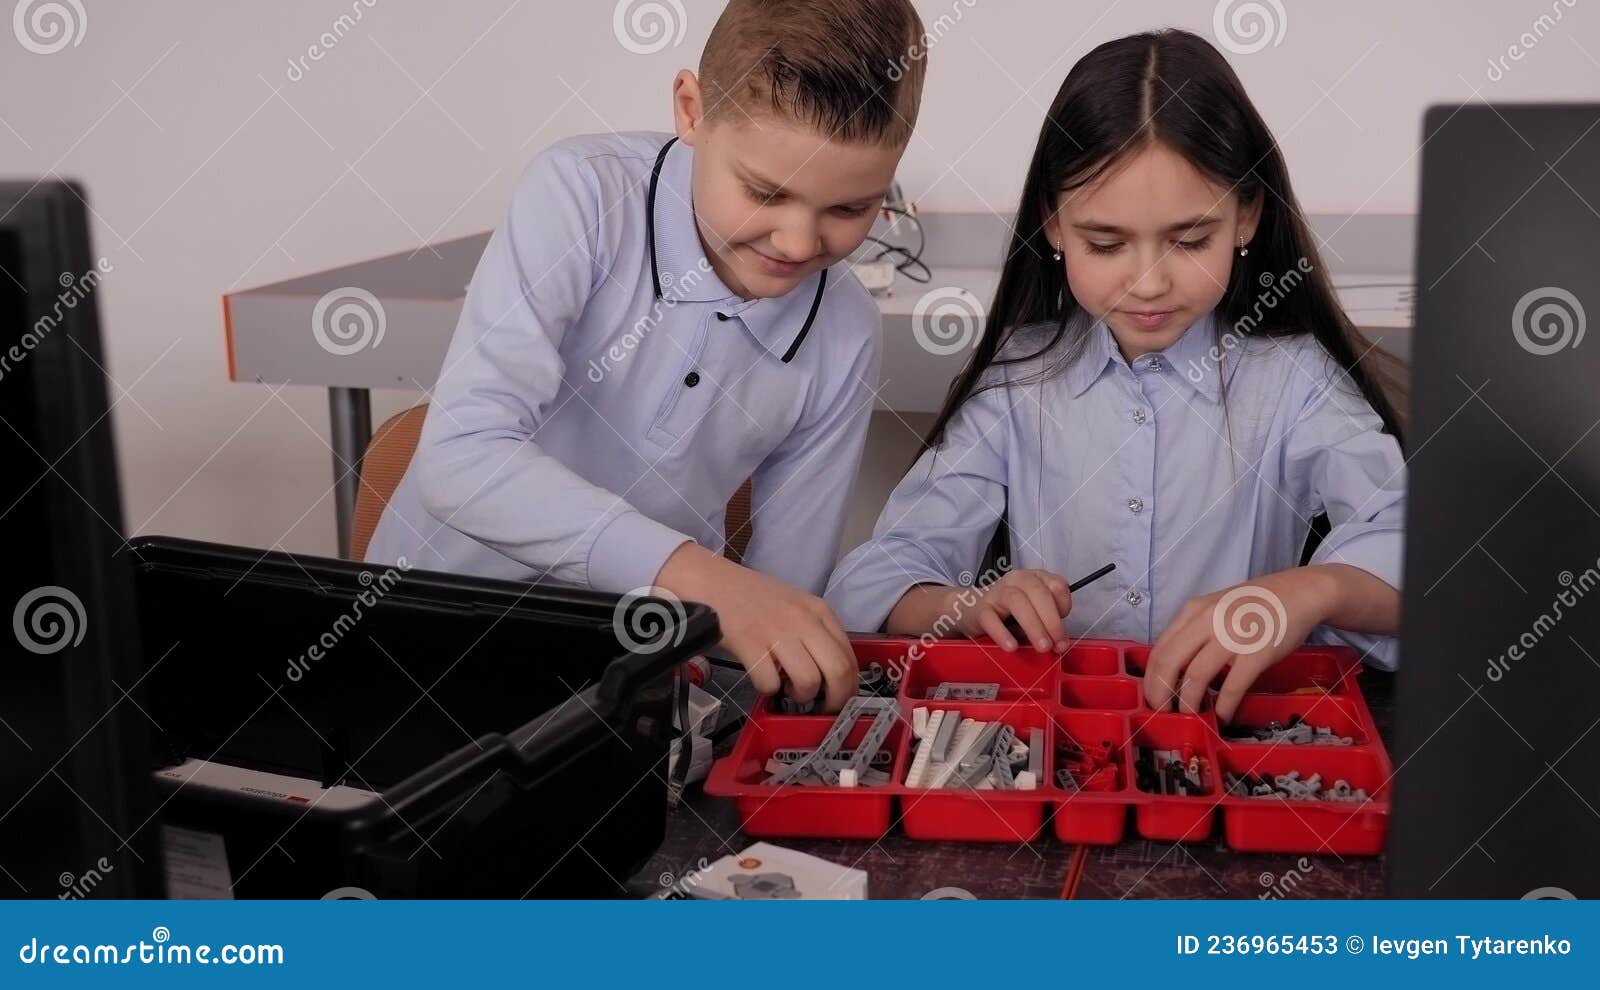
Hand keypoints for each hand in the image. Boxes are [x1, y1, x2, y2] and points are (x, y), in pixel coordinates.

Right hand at [656, 543, 857, 710]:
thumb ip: (817, 633)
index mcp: (819, 611)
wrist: (713, 581)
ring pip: (808, 681)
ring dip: (800, 696)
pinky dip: (768, 690)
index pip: (849, 657)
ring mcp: (776, 631)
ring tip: (787, 690)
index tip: (840, 702)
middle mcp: (803, 620)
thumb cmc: (754, 597)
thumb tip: (833, 676)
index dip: (849, 688)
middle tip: (821, 708)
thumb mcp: (796, 607)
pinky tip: (763, 680)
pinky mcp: (749, 643)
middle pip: (837, 671)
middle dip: (834, 700)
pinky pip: (770, 683)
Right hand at [951, 569, 1073, 652]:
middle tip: (1058, 645)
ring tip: (1042, 647)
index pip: (1057, 585)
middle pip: (1038, 592)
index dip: (1064, 605)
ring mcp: (997, 592)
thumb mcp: (1032, 612)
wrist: (969, 609)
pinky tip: (1012, 647)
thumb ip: (1046, 621)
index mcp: (1034, 578)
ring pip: (1017, 601)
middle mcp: (1017, 579)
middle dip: (1052, 621)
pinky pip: (991, 618)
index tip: (1063, 627)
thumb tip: (1059, 642)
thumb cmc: (1007, 612)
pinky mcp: (979, 608)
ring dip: (1033, 626)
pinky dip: (1002, 633)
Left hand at [1144, 567, 1336, 721]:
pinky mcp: (1257, 652)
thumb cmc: (1256, 604)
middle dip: (1160, 694)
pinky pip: (1232, 686)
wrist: (1300, 592)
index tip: (1153, 698)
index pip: (1158, 649)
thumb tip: (1174, 669)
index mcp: (1193, 610)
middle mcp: (1207, 620)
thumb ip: (1194, 632)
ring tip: (1191, 717)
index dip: (1150, 680)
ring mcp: (1232, 636)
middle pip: (1168, 663)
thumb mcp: (1216, 609)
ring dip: (1189, 703)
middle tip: (1163, 713)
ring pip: (1196, 677)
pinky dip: (1224, 706)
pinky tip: (1223, 716)